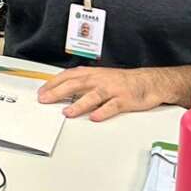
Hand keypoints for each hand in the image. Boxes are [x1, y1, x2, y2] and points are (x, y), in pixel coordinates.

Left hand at [38, 65, 167, 120]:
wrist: (148, 81)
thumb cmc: (120, 81)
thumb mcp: (98, 77)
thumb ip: (81, 83)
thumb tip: (60, 92)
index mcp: (91, 73)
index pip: (68, 76)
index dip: (53, 83)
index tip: (41, 92)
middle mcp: (100, 80)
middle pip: (76, 84)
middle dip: (58, 92)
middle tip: (45, 100)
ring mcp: (112, 89)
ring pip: (93, 96)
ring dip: (79, 104)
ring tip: (67, 112)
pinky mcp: (125, 100)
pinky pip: (113, 106)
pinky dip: (103, 111)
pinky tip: (95, 117)